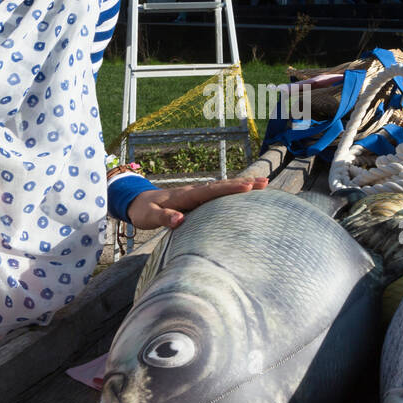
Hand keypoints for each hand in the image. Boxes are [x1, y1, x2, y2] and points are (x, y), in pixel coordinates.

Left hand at [126, 176, 269, 230]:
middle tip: (265, 182)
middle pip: (222, 186)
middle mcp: (193, 191)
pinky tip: (246, 193)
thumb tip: (180, 220)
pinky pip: (219, 194)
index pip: (210, 191)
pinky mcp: (198, 199)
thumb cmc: (143, 211)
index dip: (229, 189)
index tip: (248, 187)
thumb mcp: (149, 217)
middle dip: (243, 184)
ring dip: (241, 186)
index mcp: (184, 196)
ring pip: (222, 188)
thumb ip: (164, 218)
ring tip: (264, 184)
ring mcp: (197, 194)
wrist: (137, 202)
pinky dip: (233, 192)